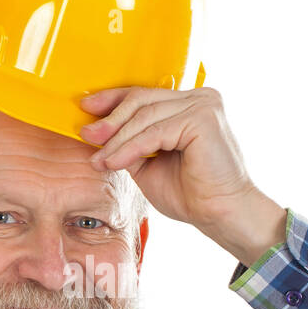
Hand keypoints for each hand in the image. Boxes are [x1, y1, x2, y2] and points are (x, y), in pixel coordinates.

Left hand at [78, 86, 286, 267]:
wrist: (220, 215)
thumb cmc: (191, 193)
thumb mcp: (149, 163)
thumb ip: (130, 143)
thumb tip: (96, 131)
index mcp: (190, 103)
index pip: (145, 93)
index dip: (113, 99)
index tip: (86, 108)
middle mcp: (199, 97)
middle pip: (141, 99)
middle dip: (109, 119)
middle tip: (86, 135)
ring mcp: (203, 105)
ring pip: (144, 116)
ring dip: (117, 139)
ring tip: (100, 160)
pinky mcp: (202, 119)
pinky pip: (154, 132)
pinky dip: (130, 148)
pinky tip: (114, 162)